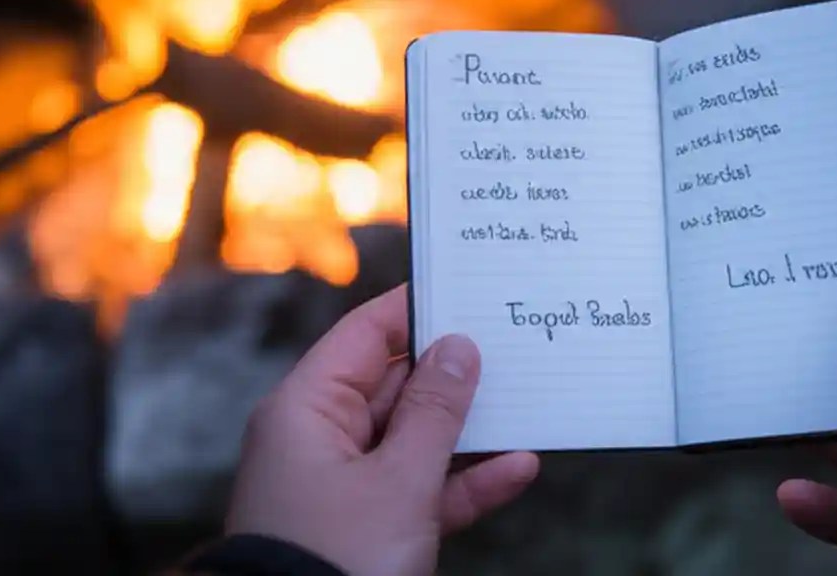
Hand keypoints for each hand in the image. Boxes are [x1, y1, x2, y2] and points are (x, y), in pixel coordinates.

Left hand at [226, 285, 538, 575]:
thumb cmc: (337, 557)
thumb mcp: (399, 479)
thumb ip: (435, 410)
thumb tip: (458, 348)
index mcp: (307, 409)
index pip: (364, 334)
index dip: (416, 309)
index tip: (468, 288)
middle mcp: (321, 438)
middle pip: (395, 384)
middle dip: (455, 373)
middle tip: (514, 346)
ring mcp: (344, 485)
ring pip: (415, 439)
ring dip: (469, 431)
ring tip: (528, 403)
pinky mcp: (367, 527)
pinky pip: (421, 490)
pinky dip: (464, 482)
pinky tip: (517, 468)